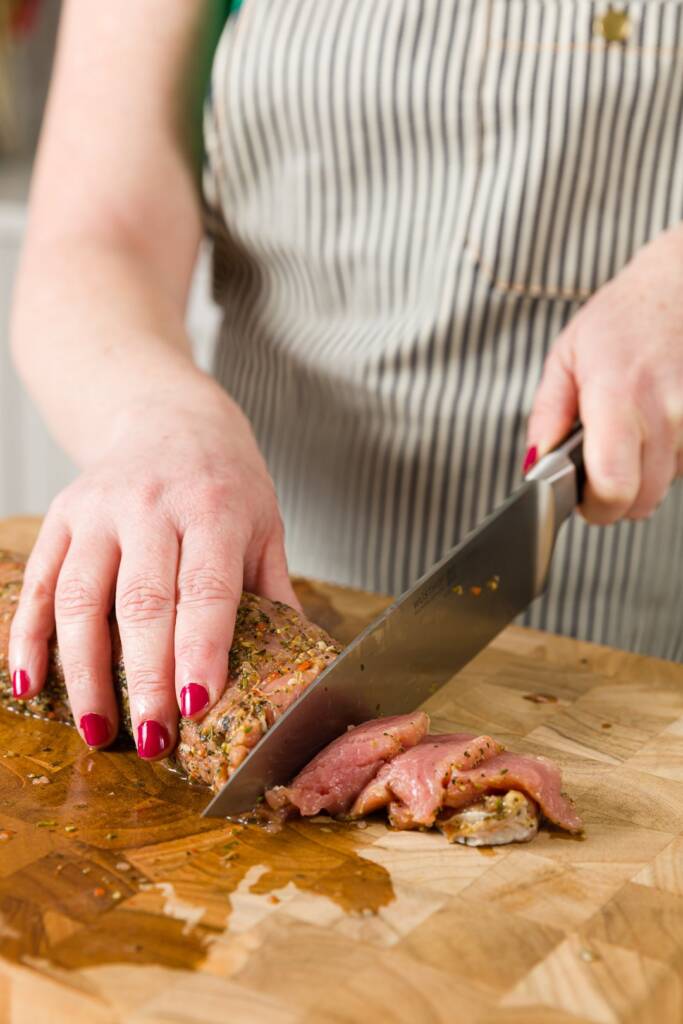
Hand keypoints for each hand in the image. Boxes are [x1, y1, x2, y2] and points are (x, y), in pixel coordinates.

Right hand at [8, 396, 297, 756]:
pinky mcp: (61, 517)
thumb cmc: (226, 481)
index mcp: (214, 507)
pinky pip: (36, 584)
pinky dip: (27, 638)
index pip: (206, 587)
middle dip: (145, 678)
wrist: (170, 417)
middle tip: (153, 741)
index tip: (197, 705)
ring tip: (98, 731)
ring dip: (84, 673)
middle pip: (142, 602)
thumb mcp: (265, 525)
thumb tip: (298, 673)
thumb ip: (275, 594)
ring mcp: (98, 510)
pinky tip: (31, 685)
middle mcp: (152, 505)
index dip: (201, 649)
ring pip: (80, 599)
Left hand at [526, 225, 682, 523]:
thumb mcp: (567, 357)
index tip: (582, 499)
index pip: (613, 487)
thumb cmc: (623, 318)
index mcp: (618, 396)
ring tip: (632, 430)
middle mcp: (666, 411)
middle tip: (600, 471)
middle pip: (642, 501)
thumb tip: (536, 465)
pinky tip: (657, 426)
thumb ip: (548, 416)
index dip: (595, 506)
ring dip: (644, 474)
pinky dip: (670, 458)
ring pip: (666, 486)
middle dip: (615, 498)